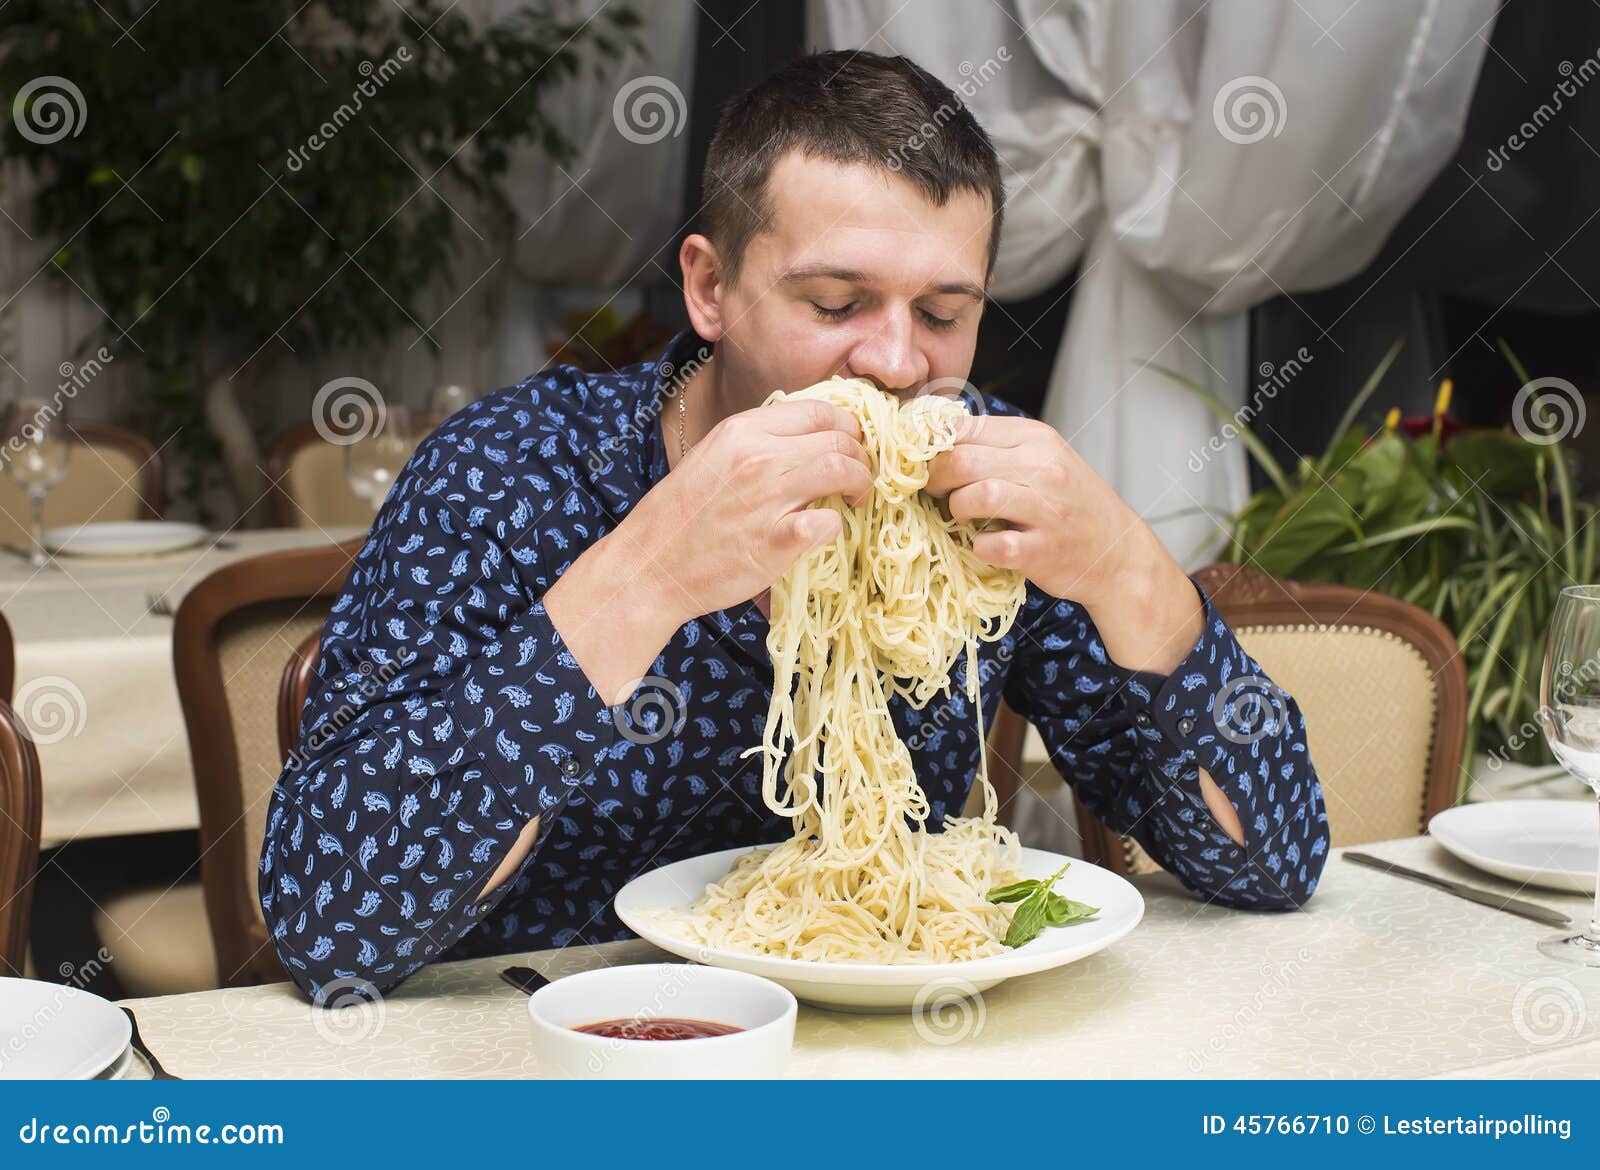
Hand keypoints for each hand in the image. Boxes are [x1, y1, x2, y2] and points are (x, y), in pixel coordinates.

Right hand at [546, 398, 870, 701]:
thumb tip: (806, 441)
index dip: (848, 425)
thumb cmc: (679, 517)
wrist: (649, 567)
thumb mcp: (712, 457)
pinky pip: (828, 522)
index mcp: (741, 430)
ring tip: (855, 498)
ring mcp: (768, 498)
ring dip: (861, 483)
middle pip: (839, 437)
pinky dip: (835, 525)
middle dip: (862, 455)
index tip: (852, 444)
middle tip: (860, 476)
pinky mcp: (777, 541)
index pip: (819, 410)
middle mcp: (758, 456)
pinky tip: (823, 531)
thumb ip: (757, 445)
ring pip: (843, 469)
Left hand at [925, 415, 1201, 673]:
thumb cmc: (1072, 506)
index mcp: (1035, 437)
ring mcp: (1046, 510)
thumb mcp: (1042, 459)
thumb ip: (996, 447)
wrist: (1120, 554)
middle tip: (937, 494)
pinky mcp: (1043, 550)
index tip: (929, 466)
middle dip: (936, 479)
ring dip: (957, 509)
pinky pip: (993, 545)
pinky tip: (986, 545)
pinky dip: (980, 547)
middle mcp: (1043, 467)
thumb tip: (935, 440)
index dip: (934, 448)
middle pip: (962, 460)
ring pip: (978, 495)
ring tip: (962, 518)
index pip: (964, 428)